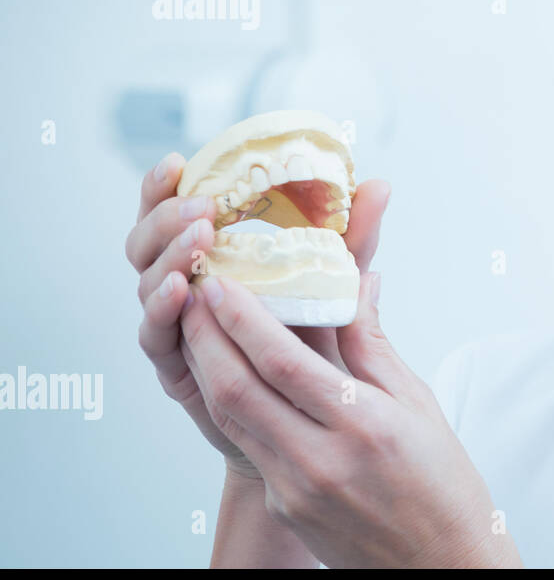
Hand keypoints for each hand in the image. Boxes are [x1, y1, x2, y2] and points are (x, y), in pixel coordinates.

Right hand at [126, 151, 389, 479]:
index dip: (164, 187)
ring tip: (198, 239)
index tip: (178, 161)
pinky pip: (155, 334)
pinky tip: (181, 290)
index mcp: (211, 256)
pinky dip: (163, 308)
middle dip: (166, 218)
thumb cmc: (317, 339)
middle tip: (200, 207)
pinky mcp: (176, 366)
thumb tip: (380, 185)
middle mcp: (185, 285)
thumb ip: (353, 237)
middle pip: (147, 242)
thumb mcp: (337, 280)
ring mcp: (176, 325)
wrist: (309, 418)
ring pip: (148, 281)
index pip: (173, 212)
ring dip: (168, 256)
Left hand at [178, 266, 520, 567]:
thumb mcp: (418, 404)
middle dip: (205, 336)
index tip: (221, 283)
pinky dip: (235, 405)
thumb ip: (374, 344)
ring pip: (231, 418)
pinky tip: (234, 377)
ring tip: (200, 328)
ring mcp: (294, 491)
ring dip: (207, 368)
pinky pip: (251, 447)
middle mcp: (320, 460)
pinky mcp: (283, 508)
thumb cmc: (442, 484)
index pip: (281, 361)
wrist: (440, 563)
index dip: (241, 318)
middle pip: (237, 388)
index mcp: (362, 425)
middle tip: (193, 294)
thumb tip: (361, 281)